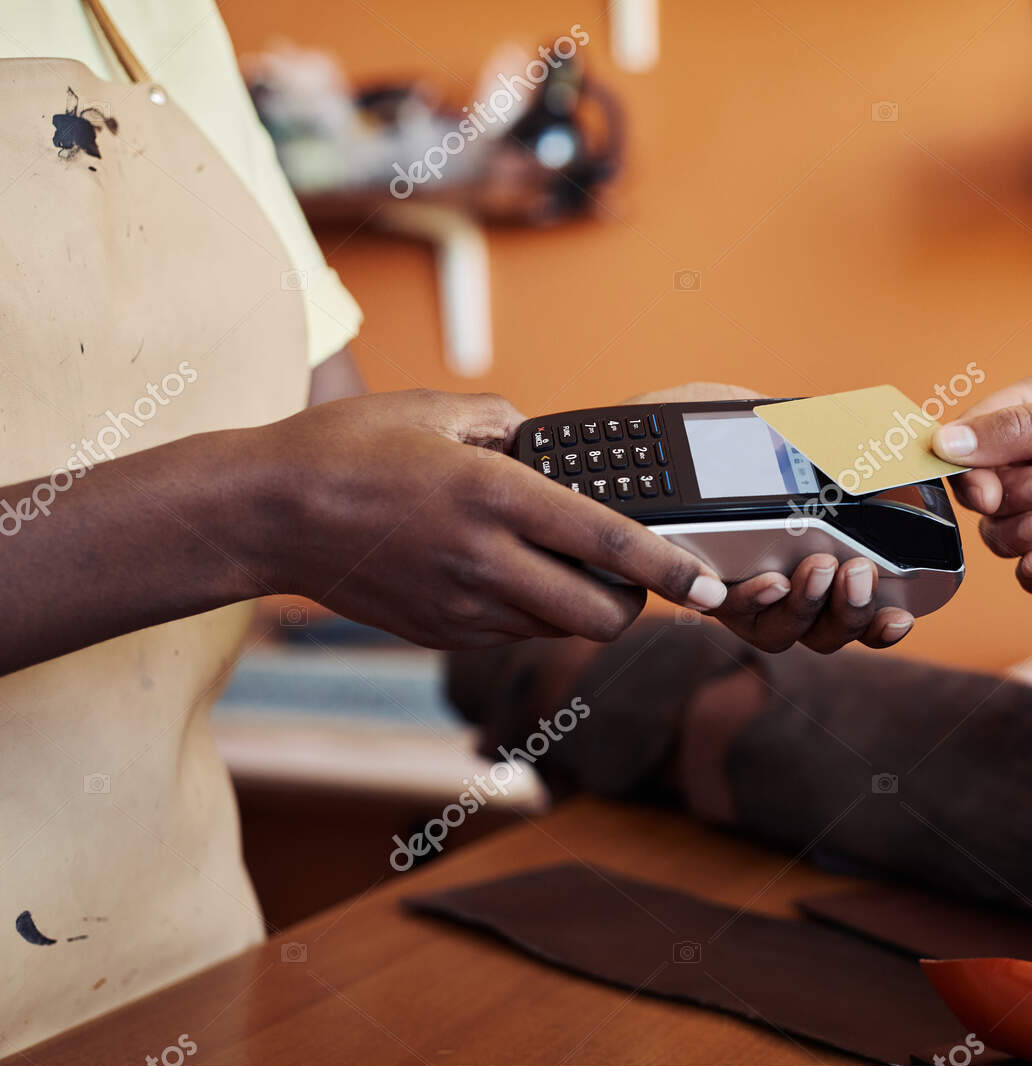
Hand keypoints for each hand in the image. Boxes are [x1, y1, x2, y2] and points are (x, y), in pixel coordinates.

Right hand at [241, 389, 727, 647]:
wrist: (264, 513)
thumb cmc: (346, 449)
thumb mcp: (435, 409)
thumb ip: (509, 423)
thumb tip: (548, 447)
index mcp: (494, 493)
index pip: (611, 544)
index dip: (674, 570)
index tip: (711, 585)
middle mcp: (484, 559)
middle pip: (601, 615)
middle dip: (634, 603)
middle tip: (633, 576)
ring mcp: (461, 606)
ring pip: (561, 630)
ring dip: (581, 607)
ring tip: (562, 565)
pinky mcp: (441, 633)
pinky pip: (515, 634)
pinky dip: (532, 614)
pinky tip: (509, 576)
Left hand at [626, 382, 915, 651]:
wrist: (610, 436)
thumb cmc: (688, 426)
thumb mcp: (759, 418)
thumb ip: (811, 427)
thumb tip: (866, 424)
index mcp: (800, 557)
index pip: (850, 608)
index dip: (880, 622)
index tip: (906, 613)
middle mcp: (767, 587)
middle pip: (824, 633)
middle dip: (851, 612)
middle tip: (859, 574)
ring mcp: (727, 592)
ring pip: (780, 634)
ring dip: (809, 608)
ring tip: (820, 569)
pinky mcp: (688, 588)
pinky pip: (725, 610)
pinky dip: (752, 601)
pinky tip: (767, 579)